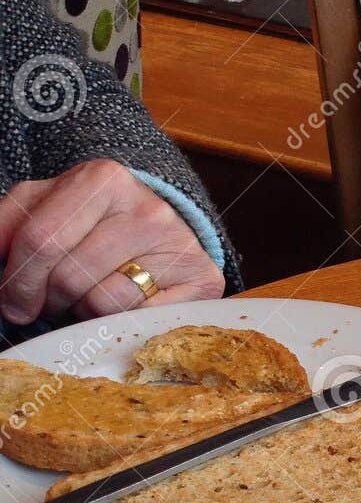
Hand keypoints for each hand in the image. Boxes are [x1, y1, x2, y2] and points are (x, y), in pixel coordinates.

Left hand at [0, 159, 224, 323]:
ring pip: (101, 304)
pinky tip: (119, 307)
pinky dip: (118, 323)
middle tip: (47, 305)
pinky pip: (137, 320)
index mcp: (102, 179)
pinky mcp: (201, 280)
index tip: (11, 303)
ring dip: (82, 313)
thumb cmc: (97, 222)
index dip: (15, 281)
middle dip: (47, 302)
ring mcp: (179, 245)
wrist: (164, 229)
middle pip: (69, 277)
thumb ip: (11, 224)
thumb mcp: (48, 207)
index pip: (39, 239)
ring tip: (87, 300)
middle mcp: (146, 208)